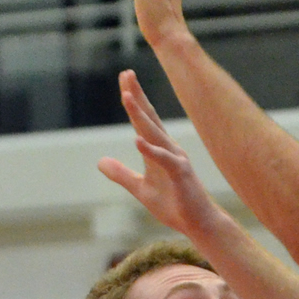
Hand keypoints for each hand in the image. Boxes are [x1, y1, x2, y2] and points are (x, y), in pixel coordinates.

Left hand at [97, 71, 226, 236]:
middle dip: (137, 96)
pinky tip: (137, 141)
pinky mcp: (181, 175)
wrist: (198, 224)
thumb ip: (121, 174)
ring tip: (127, 97)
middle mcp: (168, 149)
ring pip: (155, 133)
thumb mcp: (140, 188)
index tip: (125, 80)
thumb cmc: (174, 204)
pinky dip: (151, 150)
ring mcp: (176, 160)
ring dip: (140, 116)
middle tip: (126, 74)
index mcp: (159, 150)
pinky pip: (164, 160)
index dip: (134, 100)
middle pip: (149, 118)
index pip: (144, 120)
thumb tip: (100, 162)